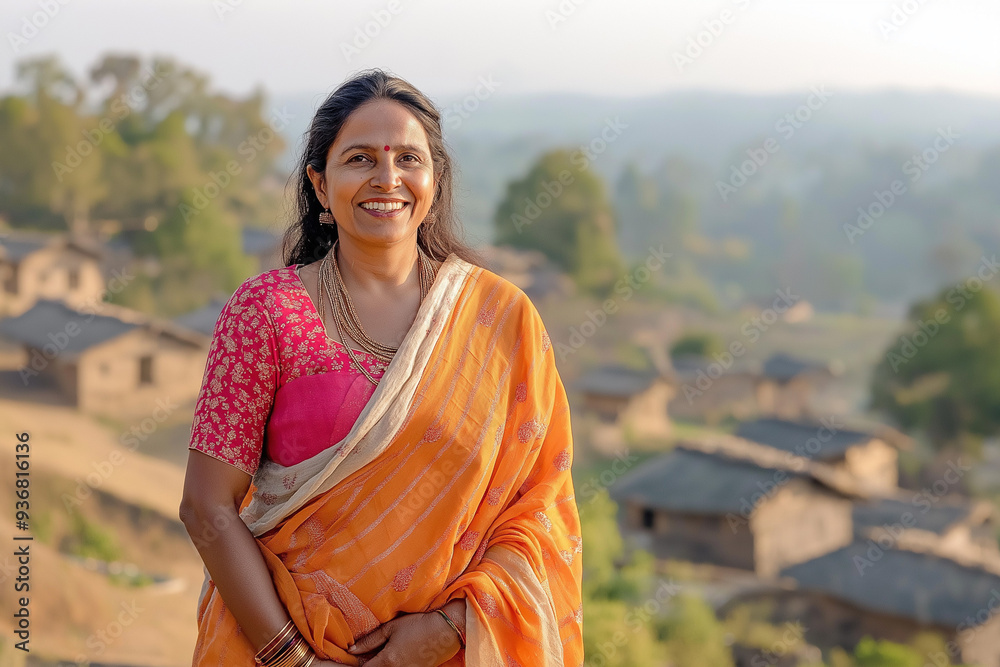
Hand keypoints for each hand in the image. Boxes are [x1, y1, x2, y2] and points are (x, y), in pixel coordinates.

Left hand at [346, 606, 463, 666]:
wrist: (445, 631)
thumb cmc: (418, 625)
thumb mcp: (391, 628)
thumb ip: (370, 641)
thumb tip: (352, 650)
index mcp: (388, 660)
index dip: (358, 663)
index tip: (356, 656)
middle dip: (370, 663)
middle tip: (371, 653)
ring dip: (382, 664)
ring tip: (387, 652)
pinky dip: (393, 665)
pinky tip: (396, 655)